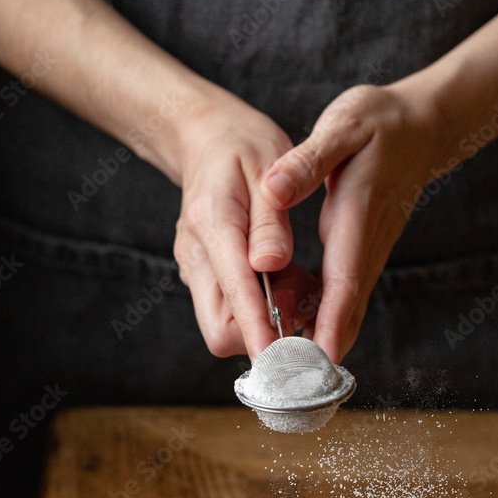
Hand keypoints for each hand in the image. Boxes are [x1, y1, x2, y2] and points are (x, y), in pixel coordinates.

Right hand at [173, 93, 320, 359]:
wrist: (203, 136)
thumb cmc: (242, 145)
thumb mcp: (266, 165)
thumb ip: (270, 221)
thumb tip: (272, 265)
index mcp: (213, 226)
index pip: (233, 298)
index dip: (259, 333)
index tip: (281, 362)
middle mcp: (197, 257)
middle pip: (221, 330)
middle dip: (263, 332)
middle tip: (300, 298)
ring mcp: (197, 271)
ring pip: (225, 326)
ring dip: (266, 319)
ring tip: (295, 277)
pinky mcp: (205, 276)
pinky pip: (231, 310)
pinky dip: (261, 306)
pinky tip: (283, 275)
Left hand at [260, 83, 439, 361]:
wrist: (421, 125)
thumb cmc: (378, 122)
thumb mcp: (342, 126)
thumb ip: (309, 160)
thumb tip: (275, 189)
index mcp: (357, 216)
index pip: (344, 280)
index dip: (331, 323)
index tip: (319, 358)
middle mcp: (367, 243)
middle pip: (348, 308)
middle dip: (325, 349)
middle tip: (296, 385)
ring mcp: (370, 252)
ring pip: (349, 307)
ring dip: (326, 340)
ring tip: (291, 372)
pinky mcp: (366, 252)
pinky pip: (347, 295)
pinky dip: (329, 320)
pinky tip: (303, 336)